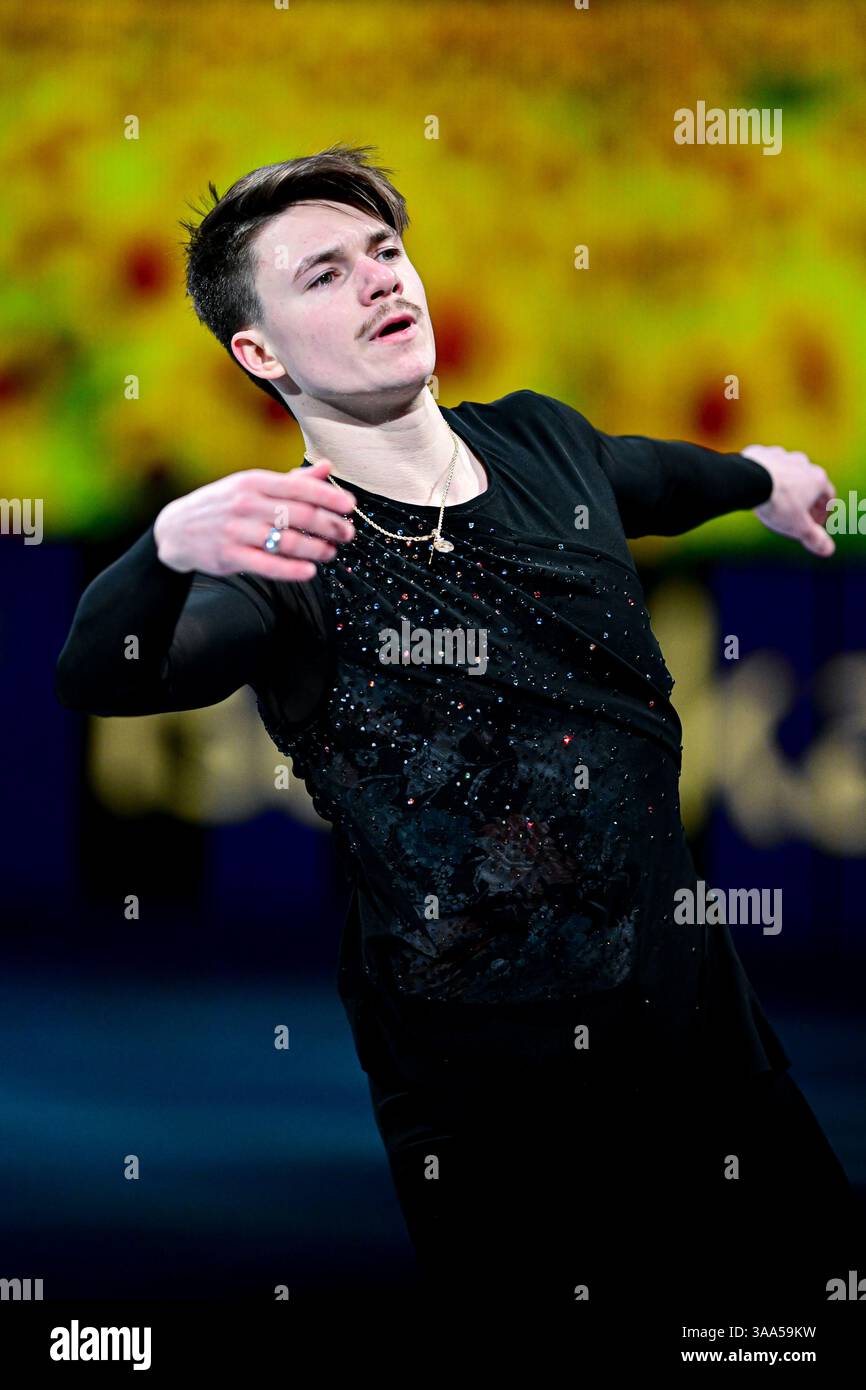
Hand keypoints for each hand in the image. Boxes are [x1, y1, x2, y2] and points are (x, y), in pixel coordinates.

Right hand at [153, 460, 355, 578]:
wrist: (176, 528)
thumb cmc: (222, 505)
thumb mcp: (253, 485)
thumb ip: (292, 480)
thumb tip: (326, 468)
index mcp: (254, 481)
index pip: (300, 487)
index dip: (329, 497)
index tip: (350, 506)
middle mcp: (245, 503)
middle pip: (299, 515)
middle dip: (330, 526)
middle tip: (347, 534)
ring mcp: (236, 530)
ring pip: (287, 541)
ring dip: (316, 549)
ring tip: (330, 553)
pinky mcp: (229, 555)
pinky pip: (268, 565)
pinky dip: (292, 570)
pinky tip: (310, 571)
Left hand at [741, 444, 835, 556]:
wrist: (748, 480)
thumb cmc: (777, 503)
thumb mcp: (798, 526)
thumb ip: (814, 538)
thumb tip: (828, 550)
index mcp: (817, 479)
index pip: (828, 496)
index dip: (823, 512)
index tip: (815, 524)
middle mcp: (802, 463)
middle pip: (808, 482)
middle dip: (804, 498)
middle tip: (796, 513)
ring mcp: (781, 455)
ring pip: (786, 471)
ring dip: (784, 484)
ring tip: (775, 499)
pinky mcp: (760, 453)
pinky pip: (765, 465)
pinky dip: (764, 476)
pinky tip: (756, 487)